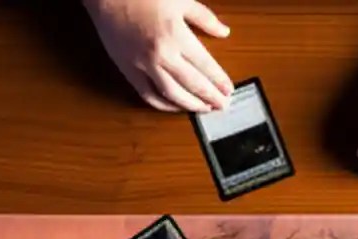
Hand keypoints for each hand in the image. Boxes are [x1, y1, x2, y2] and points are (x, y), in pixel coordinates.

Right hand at [83, 0, 233, 111]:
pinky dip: (163, 105)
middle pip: (192, 84)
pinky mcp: (128, 71)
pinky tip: (175, 106)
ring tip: (204, 109)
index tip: (229, 90)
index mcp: (177, 35)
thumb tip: (223, 32)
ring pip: (172, 95)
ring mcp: (143, 66)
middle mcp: (161, 55)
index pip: (205, 65)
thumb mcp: (181, 0)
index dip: (219, 80)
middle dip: (211, 97)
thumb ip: (205, 18)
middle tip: (223, 105)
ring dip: (191, 105)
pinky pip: (148, 95)